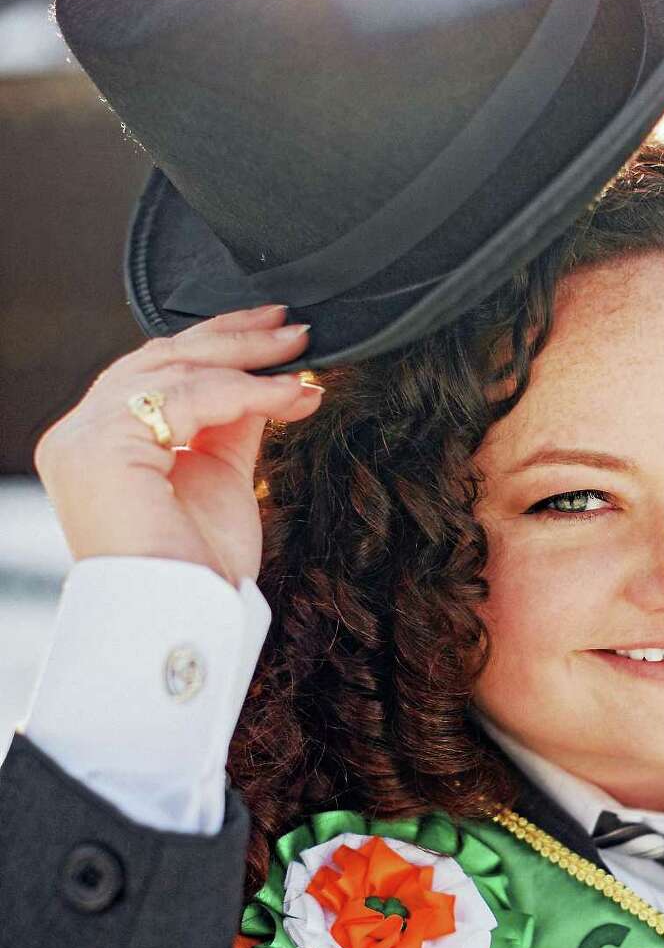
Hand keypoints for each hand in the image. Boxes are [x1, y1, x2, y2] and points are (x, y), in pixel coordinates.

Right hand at [33, 305, 321, 586]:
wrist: (186, 620)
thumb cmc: (200, 568)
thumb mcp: (220, 476)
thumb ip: (230, 422)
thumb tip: (263, 376)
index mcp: (99, 445)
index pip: (153, 374)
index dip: (216, 350)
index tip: (273, 339)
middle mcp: (78, 436)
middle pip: (159, 360)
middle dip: (232, 338)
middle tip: (292, 327)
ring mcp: (84, 438)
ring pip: (173, 370)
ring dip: (247, 359)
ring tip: (301, 355)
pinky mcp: (103, 446)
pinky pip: (188, 398)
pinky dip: (247, 391)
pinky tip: (290, 394)